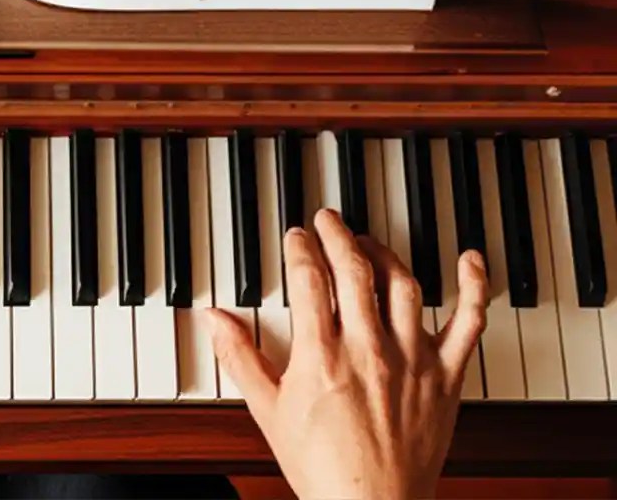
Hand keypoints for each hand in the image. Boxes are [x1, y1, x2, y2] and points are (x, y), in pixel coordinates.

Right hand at [209, 209, 488, 499]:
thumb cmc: (321, 467)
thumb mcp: (267, 410)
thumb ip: (240, 358)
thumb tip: (214, 319)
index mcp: (321, 354)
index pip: (309, 278)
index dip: (301, 248)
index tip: (297, 238)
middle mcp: (368, 348)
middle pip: (355, 268)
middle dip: (339, 234)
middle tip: (329, 220)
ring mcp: (412, 358)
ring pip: (403, 283)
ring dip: (384, 252)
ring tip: (368, 242)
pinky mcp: (445, 375)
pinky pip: (468, 322)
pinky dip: (472, 286)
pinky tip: (468, 260)